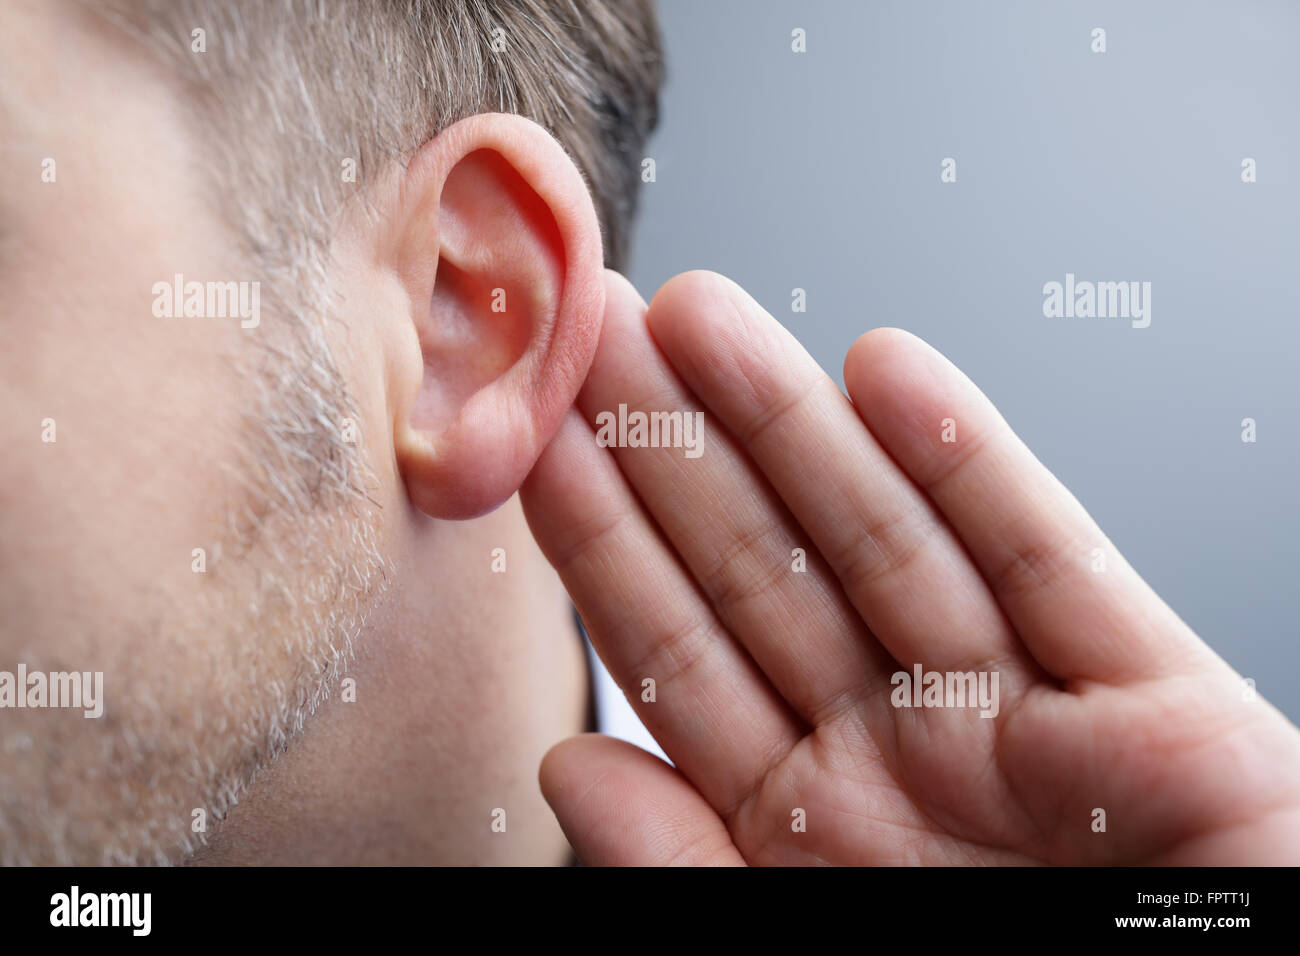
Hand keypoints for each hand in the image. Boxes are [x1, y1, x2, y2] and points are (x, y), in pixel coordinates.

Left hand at [520, 270, 1299, 864]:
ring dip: (793, 422)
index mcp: (809, 826)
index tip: (540, 437)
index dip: (604, 541)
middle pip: (765, 571)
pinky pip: (1050, 561)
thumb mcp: (802, 951)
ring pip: (887, 539)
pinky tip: (887, 374)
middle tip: (598, 332)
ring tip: (701, 317)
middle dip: (676, 447)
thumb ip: (685, 870)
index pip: (679, 655)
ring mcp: (1021, 716)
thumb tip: (571, 770)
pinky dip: (974, 464)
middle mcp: (902, 754)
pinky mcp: (1151, 698)